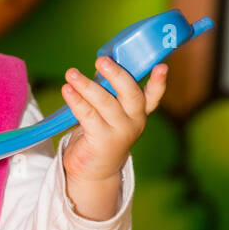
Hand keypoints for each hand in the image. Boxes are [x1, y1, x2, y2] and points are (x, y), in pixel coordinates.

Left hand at [60, 56, 166, 183]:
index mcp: (139, 110)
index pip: (153, 95)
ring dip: (86, 86)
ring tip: (71, 74)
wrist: (95, 169)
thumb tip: (102, 63)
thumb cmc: (101, 131)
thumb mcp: (109, 110)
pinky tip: (67, 90)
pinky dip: (76, 101)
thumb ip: (109, 89)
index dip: (159, 82)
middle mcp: (134, 121)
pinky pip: (88, 115)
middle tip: (101, 60)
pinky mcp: (102, 141)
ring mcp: (120, 132)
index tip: (161, 67)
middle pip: (130, 94)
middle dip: (116, 75)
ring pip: (105, 103)